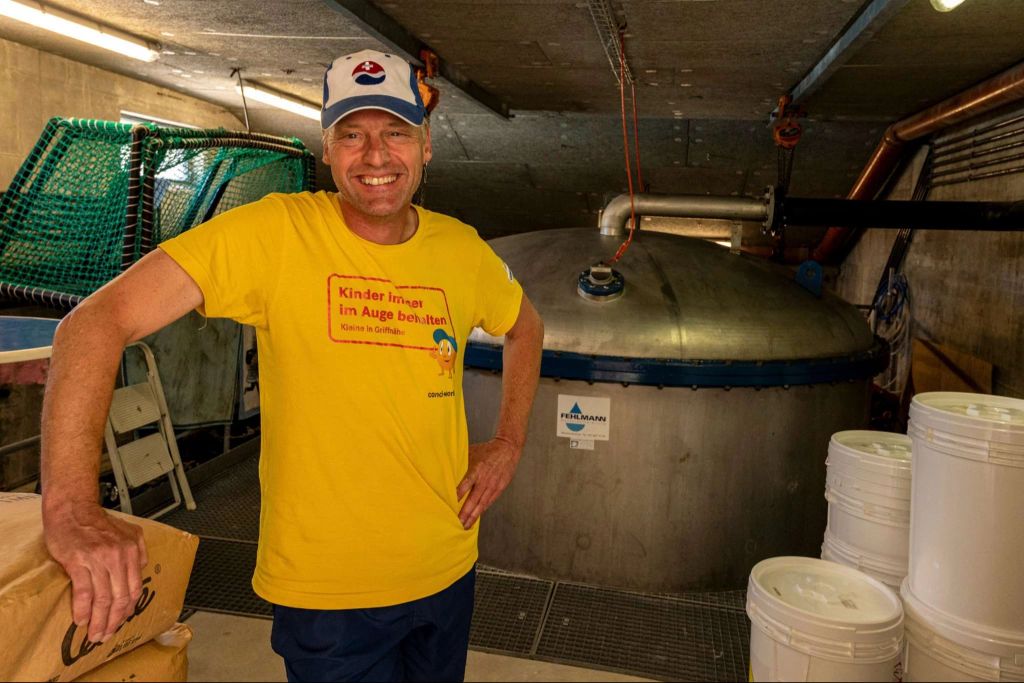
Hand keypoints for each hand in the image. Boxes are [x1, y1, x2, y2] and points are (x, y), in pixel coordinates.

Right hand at [43, 501, 147, 642]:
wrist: (72, 510)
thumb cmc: (96, 522)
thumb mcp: (127, 531)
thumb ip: (138, 550)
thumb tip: (140, 569)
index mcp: (132, 551)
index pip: (134, 589)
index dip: (128, 610)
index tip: (121, 622)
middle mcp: (118, 557)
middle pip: (120, 598)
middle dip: (114, 621)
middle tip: (106, 635)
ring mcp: (98, 560)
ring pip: (103, 598)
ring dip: (99, 621)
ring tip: (94, 634)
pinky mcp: (78, 562)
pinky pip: (83, 592)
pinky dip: (83, 609)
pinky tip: (81, 620)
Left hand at [456, 438, 521, 529]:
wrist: (508, 449)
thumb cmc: (487, 450)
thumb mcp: (471, 452)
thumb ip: (460, 463)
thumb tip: (445, 468)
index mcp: (476, 470)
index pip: (464, 486)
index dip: (457, 497)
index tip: (449, 507)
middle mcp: (485, 480)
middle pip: (473, 500)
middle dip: (464, 513)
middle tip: (456, 524)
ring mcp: (493, 486)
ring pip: (481, 505)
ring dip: (473, 516)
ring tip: (465, 526)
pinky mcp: (499, 489)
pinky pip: (489, 502)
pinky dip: (481, 511)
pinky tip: (476, 517)